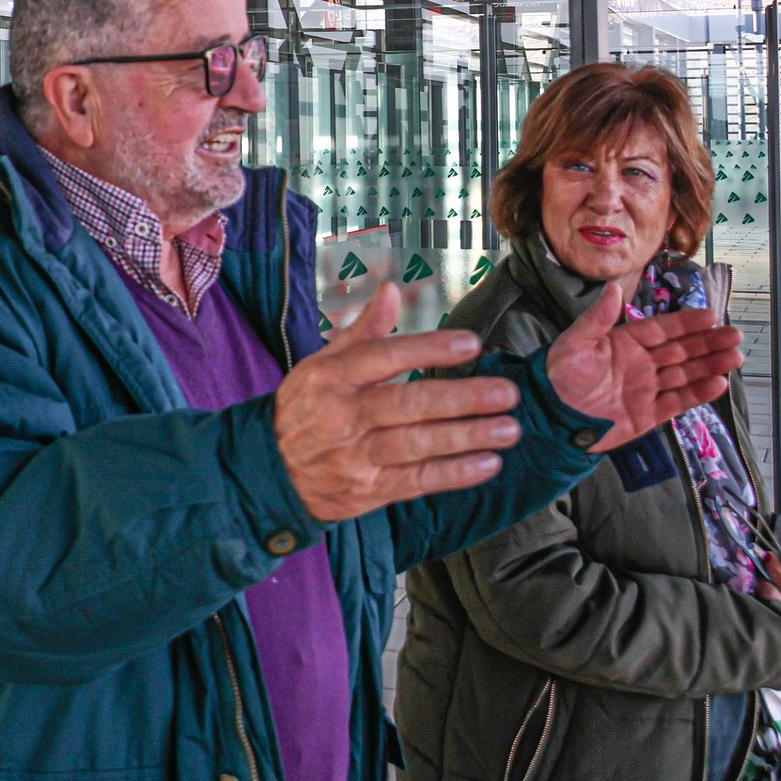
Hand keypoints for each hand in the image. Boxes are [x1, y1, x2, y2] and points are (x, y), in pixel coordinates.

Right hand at [275, 284, 519, 523]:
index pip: (384, 357)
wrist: (271, 472)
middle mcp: (342, 415)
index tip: (471, 344)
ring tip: (509, 428)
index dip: (429, 350)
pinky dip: (455, 474)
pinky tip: (487, 463)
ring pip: (419, 444)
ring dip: (468, 436)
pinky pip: (418, 481)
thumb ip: (362, 332)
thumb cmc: (304, 410)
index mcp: (330, 377)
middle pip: (409, 404)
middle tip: (506, 392)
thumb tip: (392, 290)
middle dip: (463, 398)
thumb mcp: (320, 365)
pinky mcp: (368, 490)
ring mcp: (355, 456)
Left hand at [543, 283, 745, 451]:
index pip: (661, 329)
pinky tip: (718, 384)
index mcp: (623, 343)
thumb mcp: (574, 344)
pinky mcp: (648, 414)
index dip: (686, 323)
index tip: (712, 315)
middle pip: (680, 350)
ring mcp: (646, 389)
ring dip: (710, 366)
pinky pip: (678, 402)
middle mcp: (639, 363)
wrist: (550, 419)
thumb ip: (597, 318)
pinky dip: (698, 394)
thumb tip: (614, 288)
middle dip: (708, 343)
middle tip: (735, 336)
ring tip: (735, 357)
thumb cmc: (558, 377)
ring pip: (685, 374)